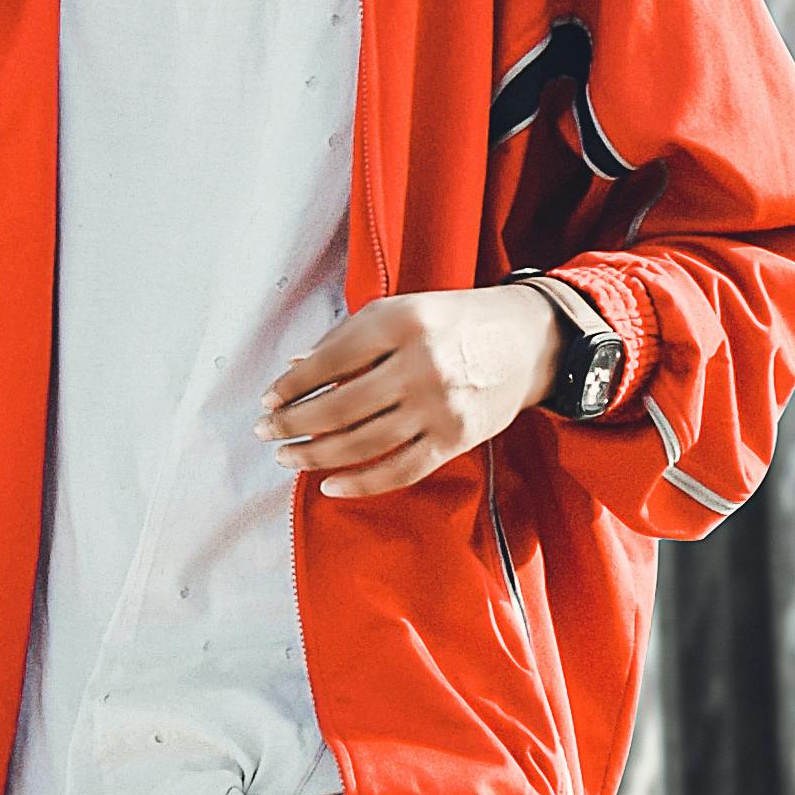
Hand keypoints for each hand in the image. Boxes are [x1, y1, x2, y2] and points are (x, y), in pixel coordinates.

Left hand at [254, 283, 562, 501]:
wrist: (527, 340)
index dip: (291, 386)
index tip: (267, 400)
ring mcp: (439, 406)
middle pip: (339, 407)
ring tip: (288, 458)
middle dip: (293, 424)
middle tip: (267, 433)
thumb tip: (295, 369)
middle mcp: (420, 364)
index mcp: (400, 322)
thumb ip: (347, 338)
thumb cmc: (452, 322)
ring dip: (316, 456)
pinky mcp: (455, 440)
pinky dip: (360, 483)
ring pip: (363, 443)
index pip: (329, 361)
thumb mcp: (401, 309)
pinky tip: (330, 485)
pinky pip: (399, 471)